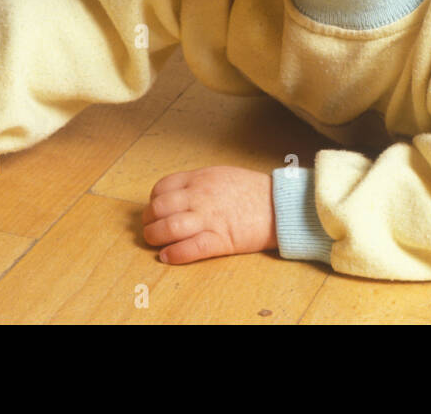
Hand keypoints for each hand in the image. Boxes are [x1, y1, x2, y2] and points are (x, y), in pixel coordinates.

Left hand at [142, 166, 277, 263]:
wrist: (282, 206)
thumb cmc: (254, 191)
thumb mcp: (222, 175)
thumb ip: (199, 182)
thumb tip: (178, 194)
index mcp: (200, 178)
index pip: (162, 188)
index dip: (153, 201)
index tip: (155, 210)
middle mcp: (200, 196)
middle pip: (159, 208)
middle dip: (148, 221)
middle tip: (150, 229)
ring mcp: (209, 218)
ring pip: (169, 228)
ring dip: (155, 237)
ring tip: (156, 243)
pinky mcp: (220, 240)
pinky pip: (190, 248)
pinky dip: (174, 254)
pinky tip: (167, 257)